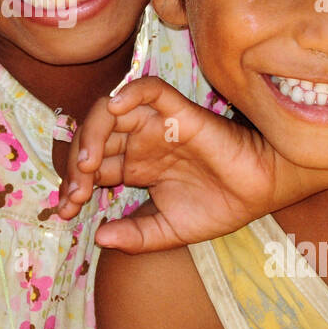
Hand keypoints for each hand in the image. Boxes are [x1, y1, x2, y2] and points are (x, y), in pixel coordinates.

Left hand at [57, 76, 279, 252]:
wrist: (262, 194)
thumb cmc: (220, 206)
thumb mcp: (169, 231)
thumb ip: (136, 236)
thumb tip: (99, 237)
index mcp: (134, 167)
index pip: (90, 168)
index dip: (73, 187)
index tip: (65, 213)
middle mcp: (140, 142)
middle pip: (92, 140)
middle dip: (75, 166)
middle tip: (73, 194)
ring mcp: (158, 126)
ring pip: (111, 112)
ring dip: (91, 134)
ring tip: (86, 165)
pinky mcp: (180, 113)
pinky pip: (151, 91)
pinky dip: (129, 93)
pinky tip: (115, 110)